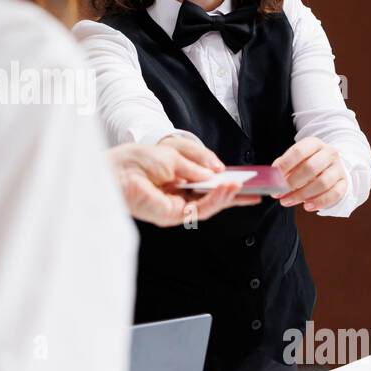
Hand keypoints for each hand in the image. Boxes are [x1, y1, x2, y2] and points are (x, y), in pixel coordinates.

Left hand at [109, 141, 259, 227]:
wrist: (115, 169)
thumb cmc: (136, 159)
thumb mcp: (174, 154)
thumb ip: (197, 165)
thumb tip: (217, 172)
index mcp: (178, 180)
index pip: (208, 184)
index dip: (226, 182)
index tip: (245, 179)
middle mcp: (178, 196)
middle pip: (212, 198)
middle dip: (234, 194)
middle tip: (255, 190)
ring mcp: (176, 207)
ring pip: (209, 205)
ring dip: (227, 196)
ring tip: (241, 186)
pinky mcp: (171, 215)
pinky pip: (199, 209)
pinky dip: (215, 198)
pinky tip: (226, 189)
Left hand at [272, 137, 346, 211]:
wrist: (330, 167)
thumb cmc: (306, 164)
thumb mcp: (294, 160)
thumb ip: (282, 168)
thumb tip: (272, 180)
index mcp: (314, 144)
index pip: (299, 151)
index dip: (285, 165)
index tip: (274, 178)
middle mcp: (329, 153)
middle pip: (311, 168)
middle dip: (292, 182)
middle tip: (279, 193)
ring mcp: (338, 168)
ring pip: (322, 182)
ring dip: (302, 195)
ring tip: (287, 201)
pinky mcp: (344, 183)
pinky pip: (334, 194)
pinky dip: (319, 202)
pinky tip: (306, 206)